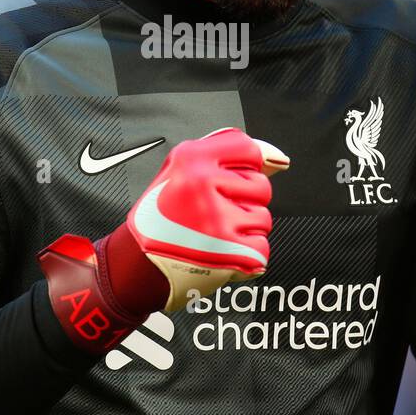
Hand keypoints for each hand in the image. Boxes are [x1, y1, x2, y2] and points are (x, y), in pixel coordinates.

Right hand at [37, 127, 288, 352]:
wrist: (135, 265)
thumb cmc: (162, 215)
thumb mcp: (181, 172)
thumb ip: (228, 158)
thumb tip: (279, 159)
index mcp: (191, 157)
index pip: (248, 149)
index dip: (243, 167)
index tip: (226, 183)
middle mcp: (204, 183)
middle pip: (261, 186)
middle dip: (244, 201)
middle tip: (212, 214)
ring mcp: (218, 219)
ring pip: (263, 218)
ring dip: (244, 230)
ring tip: (212, 235)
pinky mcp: (229, 251)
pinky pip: (262, 248)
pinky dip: (246, 256)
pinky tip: (219, 254)